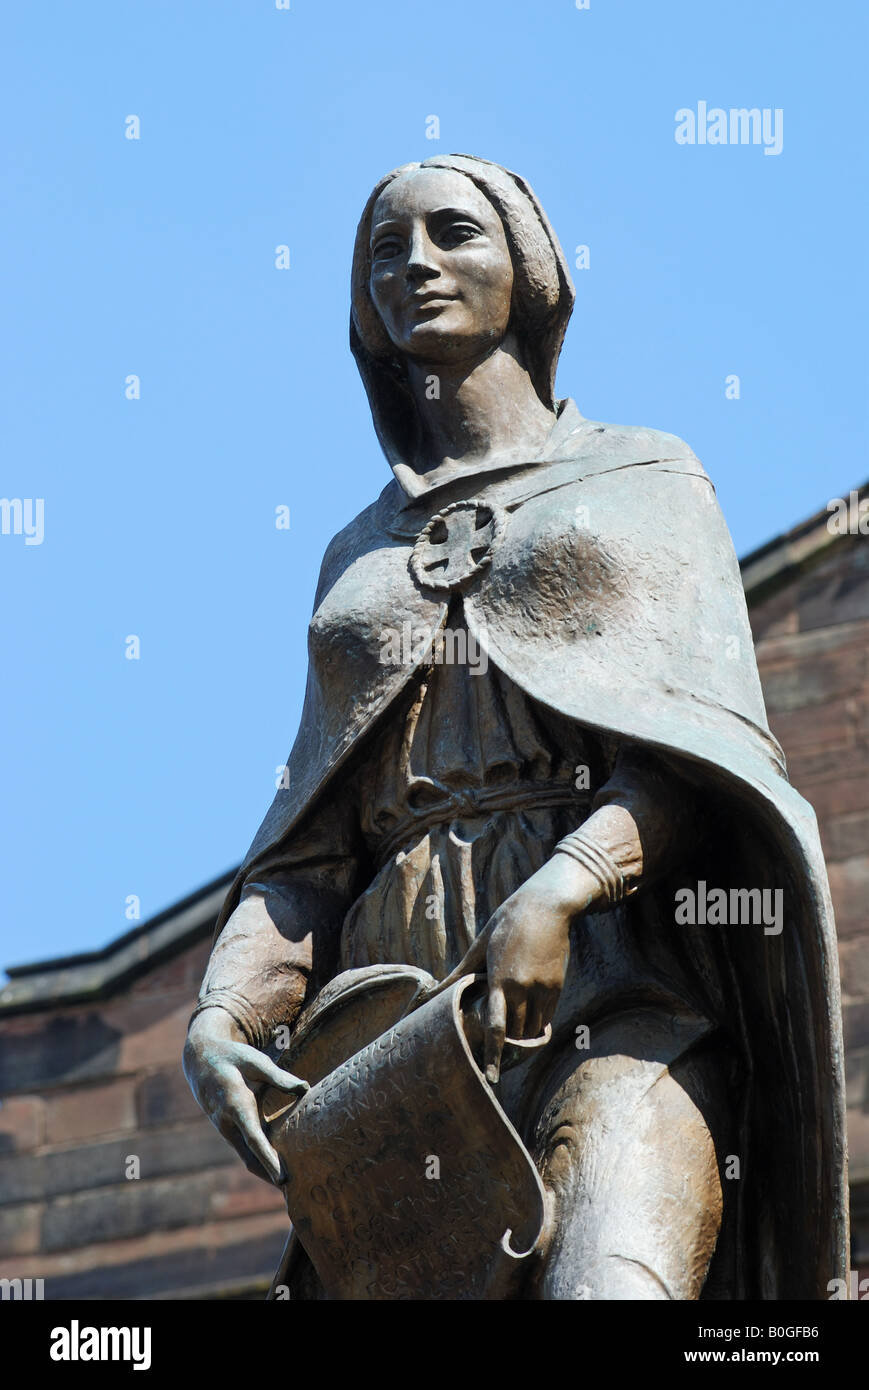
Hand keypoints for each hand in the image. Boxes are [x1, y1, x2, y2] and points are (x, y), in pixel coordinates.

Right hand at [183, 1007, 307, 1184]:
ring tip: (291, 1191)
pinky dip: (262, 1164)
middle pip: (251, 1157)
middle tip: (294, 1193)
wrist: (200, 1061)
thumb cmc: (232, 1058)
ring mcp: (227, 1130)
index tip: (282, 1178)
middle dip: (270, 1176)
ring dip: (267, 1174)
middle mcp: (227, 1123)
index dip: (268, 1158)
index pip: (253, 1137)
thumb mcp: (253, 1061)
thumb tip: (305, 1088)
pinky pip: (247, 1152)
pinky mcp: (231, 1131)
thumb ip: (278, 1077)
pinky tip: (278, 1173)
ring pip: (248, 1159)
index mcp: (234, 1104)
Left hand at [482, 853, 598, 1084]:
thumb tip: (434, 991)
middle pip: (515, 1036)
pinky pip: (546, 1018)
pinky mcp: (556, 987)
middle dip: (506, 1051)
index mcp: (500, 980)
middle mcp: (523, 989)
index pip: (495, 1028)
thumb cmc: (507, 922)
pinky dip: (536, 1027)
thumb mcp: (480, 945)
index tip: (490, 1077)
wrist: (547, 907)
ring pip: (532, 1031)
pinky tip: (526, 1026)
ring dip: (521, 1041)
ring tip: (510, 1046)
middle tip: (493, 1060)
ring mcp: (543, 989)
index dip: (492, 1056)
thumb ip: (459, 973)